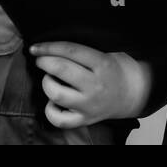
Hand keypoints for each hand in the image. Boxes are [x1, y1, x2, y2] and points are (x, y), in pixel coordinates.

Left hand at [28, 42, 148, 127]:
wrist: (131, 94)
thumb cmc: (113, 70)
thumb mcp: (104, 53)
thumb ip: (82, 51)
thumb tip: (50, 47)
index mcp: (102, 64)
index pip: (70, 50)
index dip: (49, 47)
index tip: (35, 47)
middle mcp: (96, 85)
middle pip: (61, 70)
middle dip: (44, 61)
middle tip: (40, 59)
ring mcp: (89, 105)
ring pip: (56, 94)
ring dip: (46, 82)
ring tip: (49, 78)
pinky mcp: (84, 119)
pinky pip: (59, 119)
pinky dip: (50, 110)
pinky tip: (53, 100)